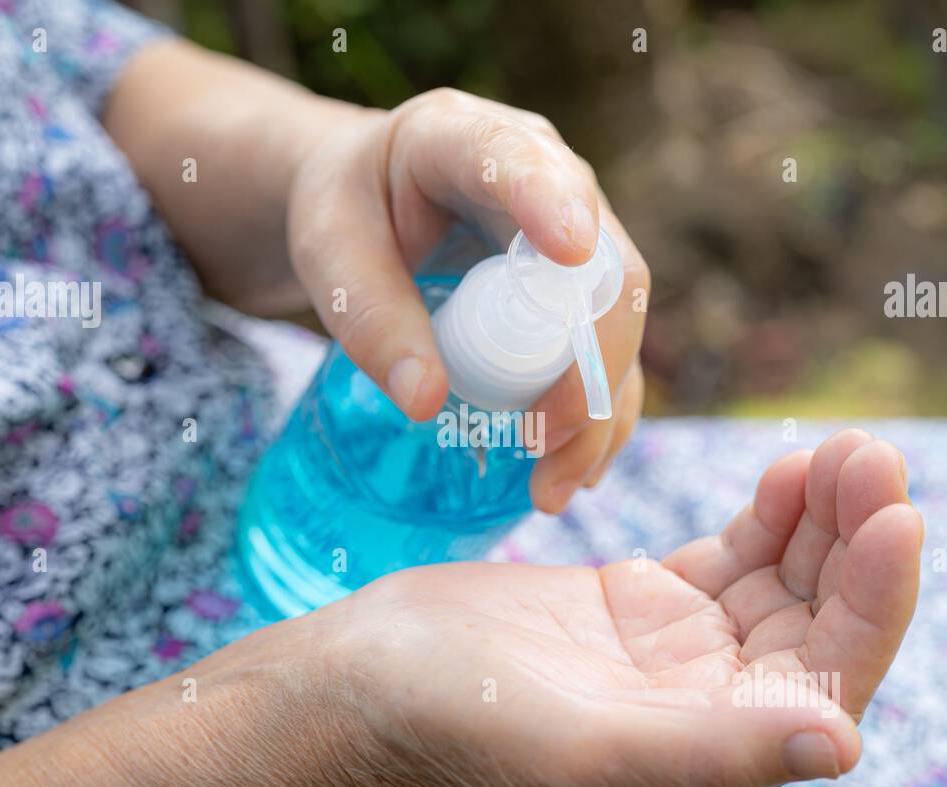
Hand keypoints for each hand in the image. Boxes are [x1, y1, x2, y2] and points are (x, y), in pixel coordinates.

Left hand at [287, 88, 648, 513]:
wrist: (366, 209)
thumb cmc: (346, 213)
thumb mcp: (329, 250)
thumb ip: (368, 313)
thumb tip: (427, 401)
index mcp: (465, 139)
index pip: (519, 159)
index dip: (552, 201)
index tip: (570, 249)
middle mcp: (545, 180)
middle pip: (602, 267)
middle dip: (588, 363)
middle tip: (543, 441)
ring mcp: (574, 240)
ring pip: (617, 324)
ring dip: (598, 412)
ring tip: (553, 488)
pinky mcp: (577, 296)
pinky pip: (606, 358)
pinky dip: (596, 420)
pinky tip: (573, 473)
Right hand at [322, 430, 920, 786]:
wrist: (365, 681)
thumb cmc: (452, 723)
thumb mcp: (578, 745)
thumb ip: (709, 750)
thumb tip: (843, 744)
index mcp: (707, 762)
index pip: (825, 684)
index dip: (873, 605)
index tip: (899, 516)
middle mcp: (709, 713)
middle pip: (818, 625)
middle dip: (856, 542)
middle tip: (871, 452)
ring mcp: (680, 658)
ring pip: (785, 586)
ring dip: (823, 519)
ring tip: (846, 448)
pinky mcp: (645, 607)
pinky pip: (735, 559)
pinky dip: (771, 517)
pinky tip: (789, 471)